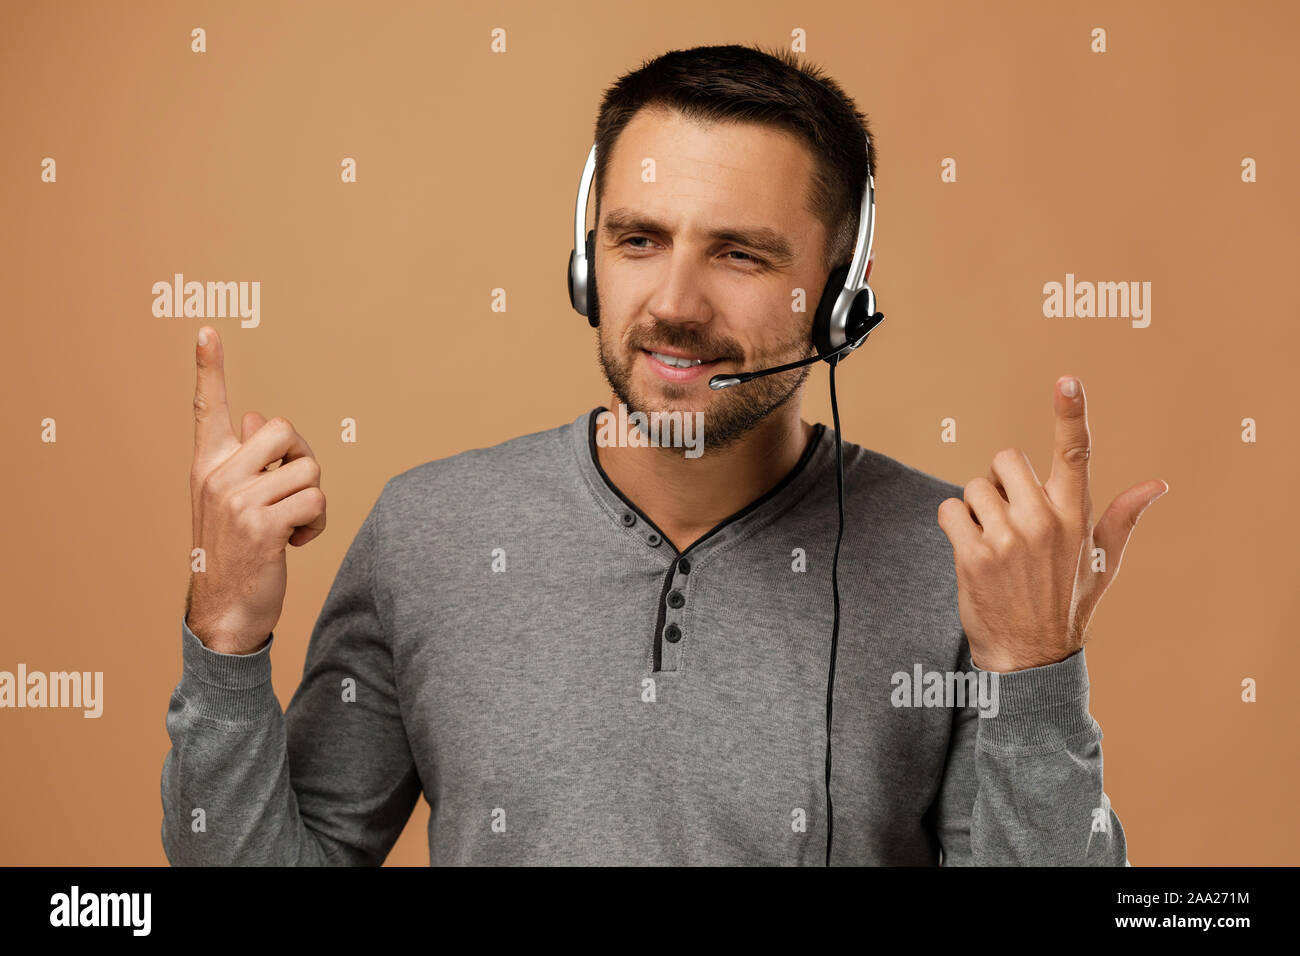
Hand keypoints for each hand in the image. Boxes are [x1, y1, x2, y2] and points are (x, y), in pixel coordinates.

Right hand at [187, 326, 326, 654]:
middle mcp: (217, 476)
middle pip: (282, 429)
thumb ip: (247, 460)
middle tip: (293, 490)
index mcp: (207, 465)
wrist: (224, 613)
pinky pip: (314, 500)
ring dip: (312, 500)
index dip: (208, 369)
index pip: (207, 408)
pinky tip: (295, 543)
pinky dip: (316, 524)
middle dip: (301, 457)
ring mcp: (237, 500)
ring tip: (291, 525)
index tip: (206, 330)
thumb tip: (257, 418)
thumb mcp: (233, 502)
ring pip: (307, 469)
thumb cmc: (236, 553)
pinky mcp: (262, 525)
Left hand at [936, 376, 1166, 672]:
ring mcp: (1008, 537)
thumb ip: (1122, 517)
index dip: (1071, 414)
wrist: (1030, 657)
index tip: (1067, 380)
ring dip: (976, 508)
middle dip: (1001, 482)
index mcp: (1076, 516)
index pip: (1075, 454)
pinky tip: (971, 550)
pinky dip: (952, 524)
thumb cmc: (1066, 604)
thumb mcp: (1101, 562)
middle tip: (1010, 519)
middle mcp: (1043, 521)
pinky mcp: (974, 554)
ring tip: (994, 543)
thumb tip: (1158, 485)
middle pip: (1005, 459)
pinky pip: (949, 509)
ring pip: (974, 486)